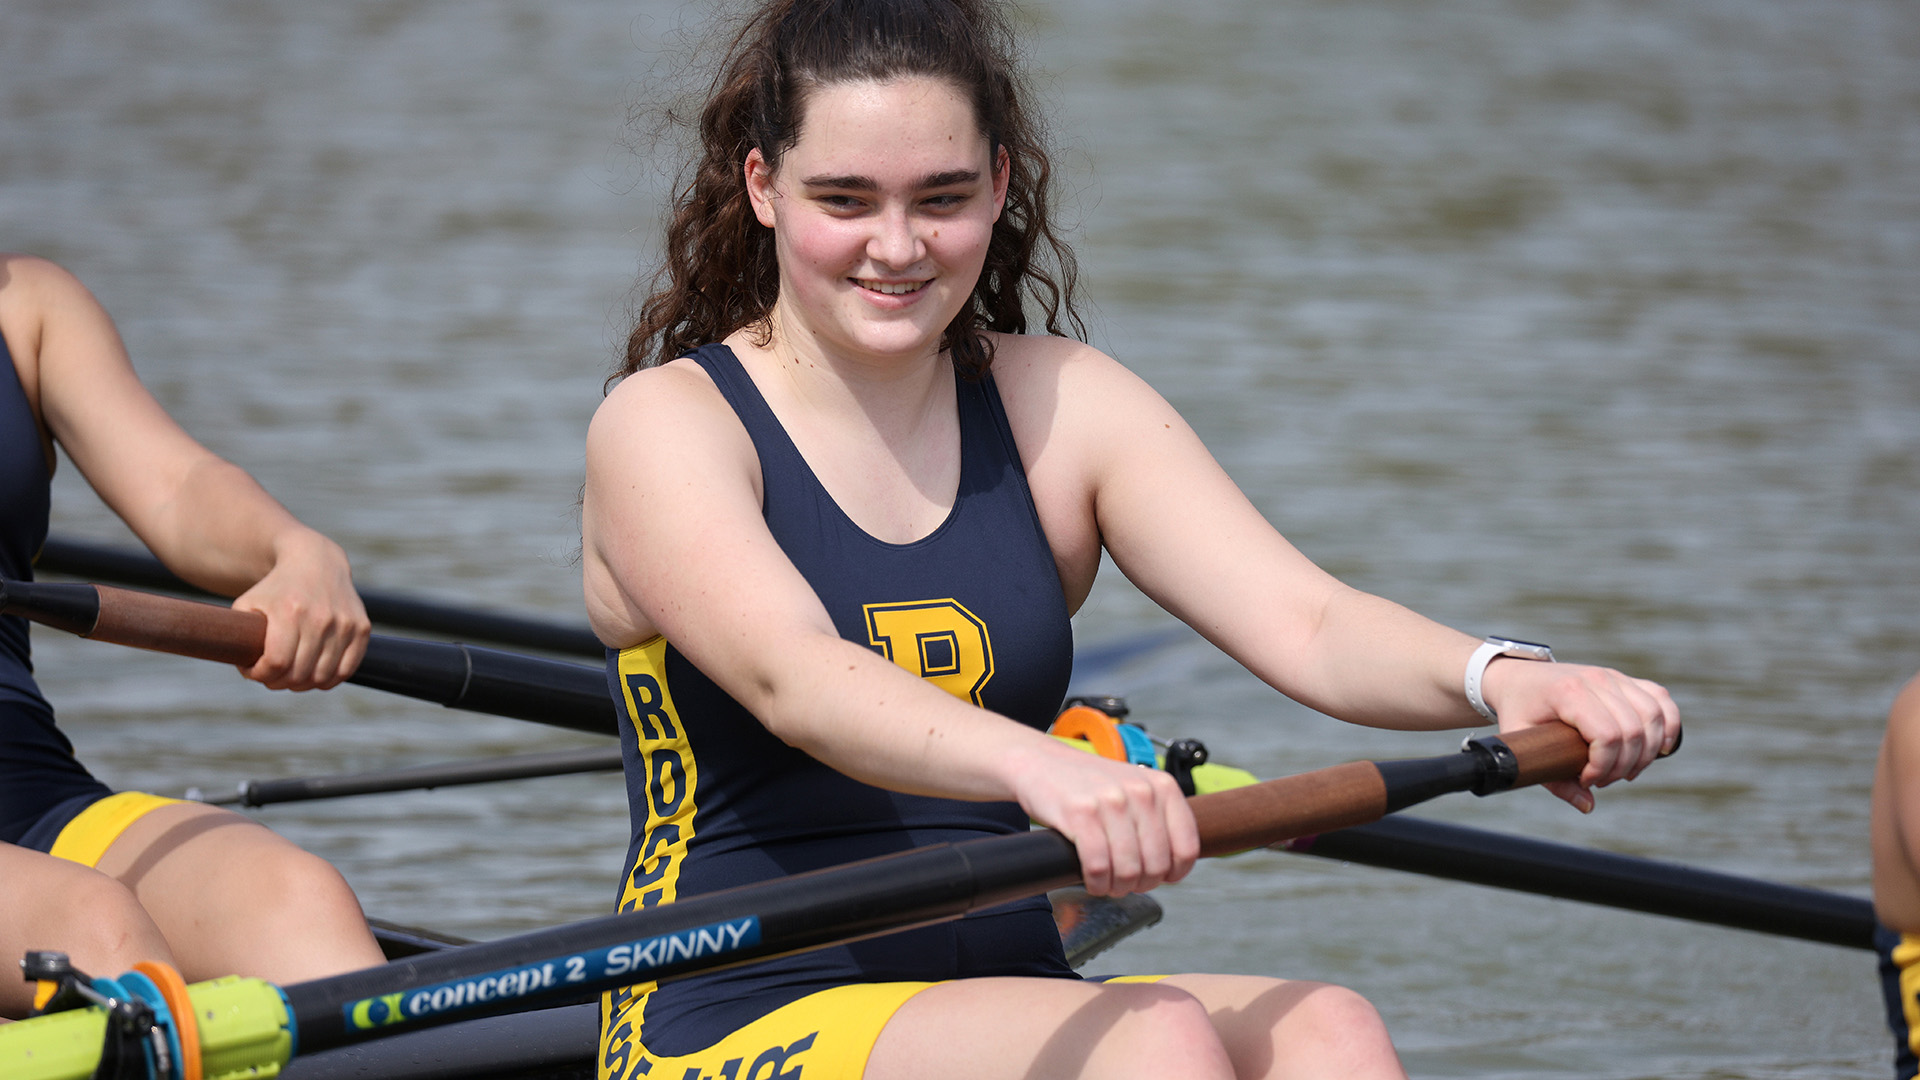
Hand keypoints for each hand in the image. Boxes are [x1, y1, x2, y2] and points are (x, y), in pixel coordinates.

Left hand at [230, 532, 369, 690]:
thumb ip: (238, 637)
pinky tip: (315, 675)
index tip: (254, 672)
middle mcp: (321, 618)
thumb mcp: (247, 604)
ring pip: (323, 676)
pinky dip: (329, 680)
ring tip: (292, 677)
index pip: (276, 662)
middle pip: (299, 673)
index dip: (261, 675)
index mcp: (289, 611)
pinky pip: (346, 670)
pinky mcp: (362, 628)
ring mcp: (345, 623)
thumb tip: (245, 668)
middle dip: (279, 682)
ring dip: (304, 684)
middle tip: (272, 677)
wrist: (314, 561)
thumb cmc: (275, 589)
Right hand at [1005, 741, 1198, 896]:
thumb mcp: (1136, 790)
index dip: (1174, 874)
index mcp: (1163, 786)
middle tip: (1125, 883)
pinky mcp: (1080, 813)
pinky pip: (1098, 866)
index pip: (1187, 848)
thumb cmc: (1090, 784)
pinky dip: (1096, 883)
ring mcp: (1110, 801)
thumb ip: (1158, 820)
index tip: (1159, 878)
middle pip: (1156, 865)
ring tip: (1107, 883)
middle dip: (1140, 884)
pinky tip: (1092, 879)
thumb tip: (1172, 867)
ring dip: (1117, 887)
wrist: (1042, 762)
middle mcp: (1141, 791)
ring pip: (1128, 870)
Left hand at [1484, 659, 1679, 812]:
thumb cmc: (1519, 710)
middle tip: (1602, 780)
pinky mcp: (1624, 680)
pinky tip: (1660, 748)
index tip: (1587, 780)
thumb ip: (1553, 780)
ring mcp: (1613, 676)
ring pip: (1652, 716)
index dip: (1603, 767)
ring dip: (1646, 753)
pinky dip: (1668, 724)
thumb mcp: (1522, 745)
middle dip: (1623, 766)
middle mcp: (1596, 679)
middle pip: (1633, 731)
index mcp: (1569, 692)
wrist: (1517, 677)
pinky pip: (1660, 699)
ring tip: (1626, 771)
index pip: (1607, 735)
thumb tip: (1587, 805)